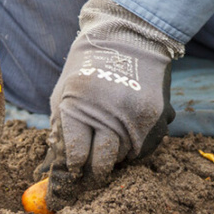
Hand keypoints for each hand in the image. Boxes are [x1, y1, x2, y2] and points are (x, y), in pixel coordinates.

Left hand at [36, 0, 183, 208]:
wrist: (130, 35)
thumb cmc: (88, 67)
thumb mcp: (64, 93)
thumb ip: (61, 131)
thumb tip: (54, 170)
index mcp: (78, 108)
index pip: (75, 156)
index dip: (71, 171)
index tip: (70, 177)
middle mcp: (109, 115)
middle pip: (101, 165)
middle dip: (93, 174)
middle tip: (90, 173)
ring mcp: (136, 118)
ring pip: (125, 160)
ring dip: (116, 157)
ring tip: (110, 138)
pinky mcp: (159, 119)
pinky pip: (145, 149)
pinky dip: (135, 146)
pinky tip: (128, 128)